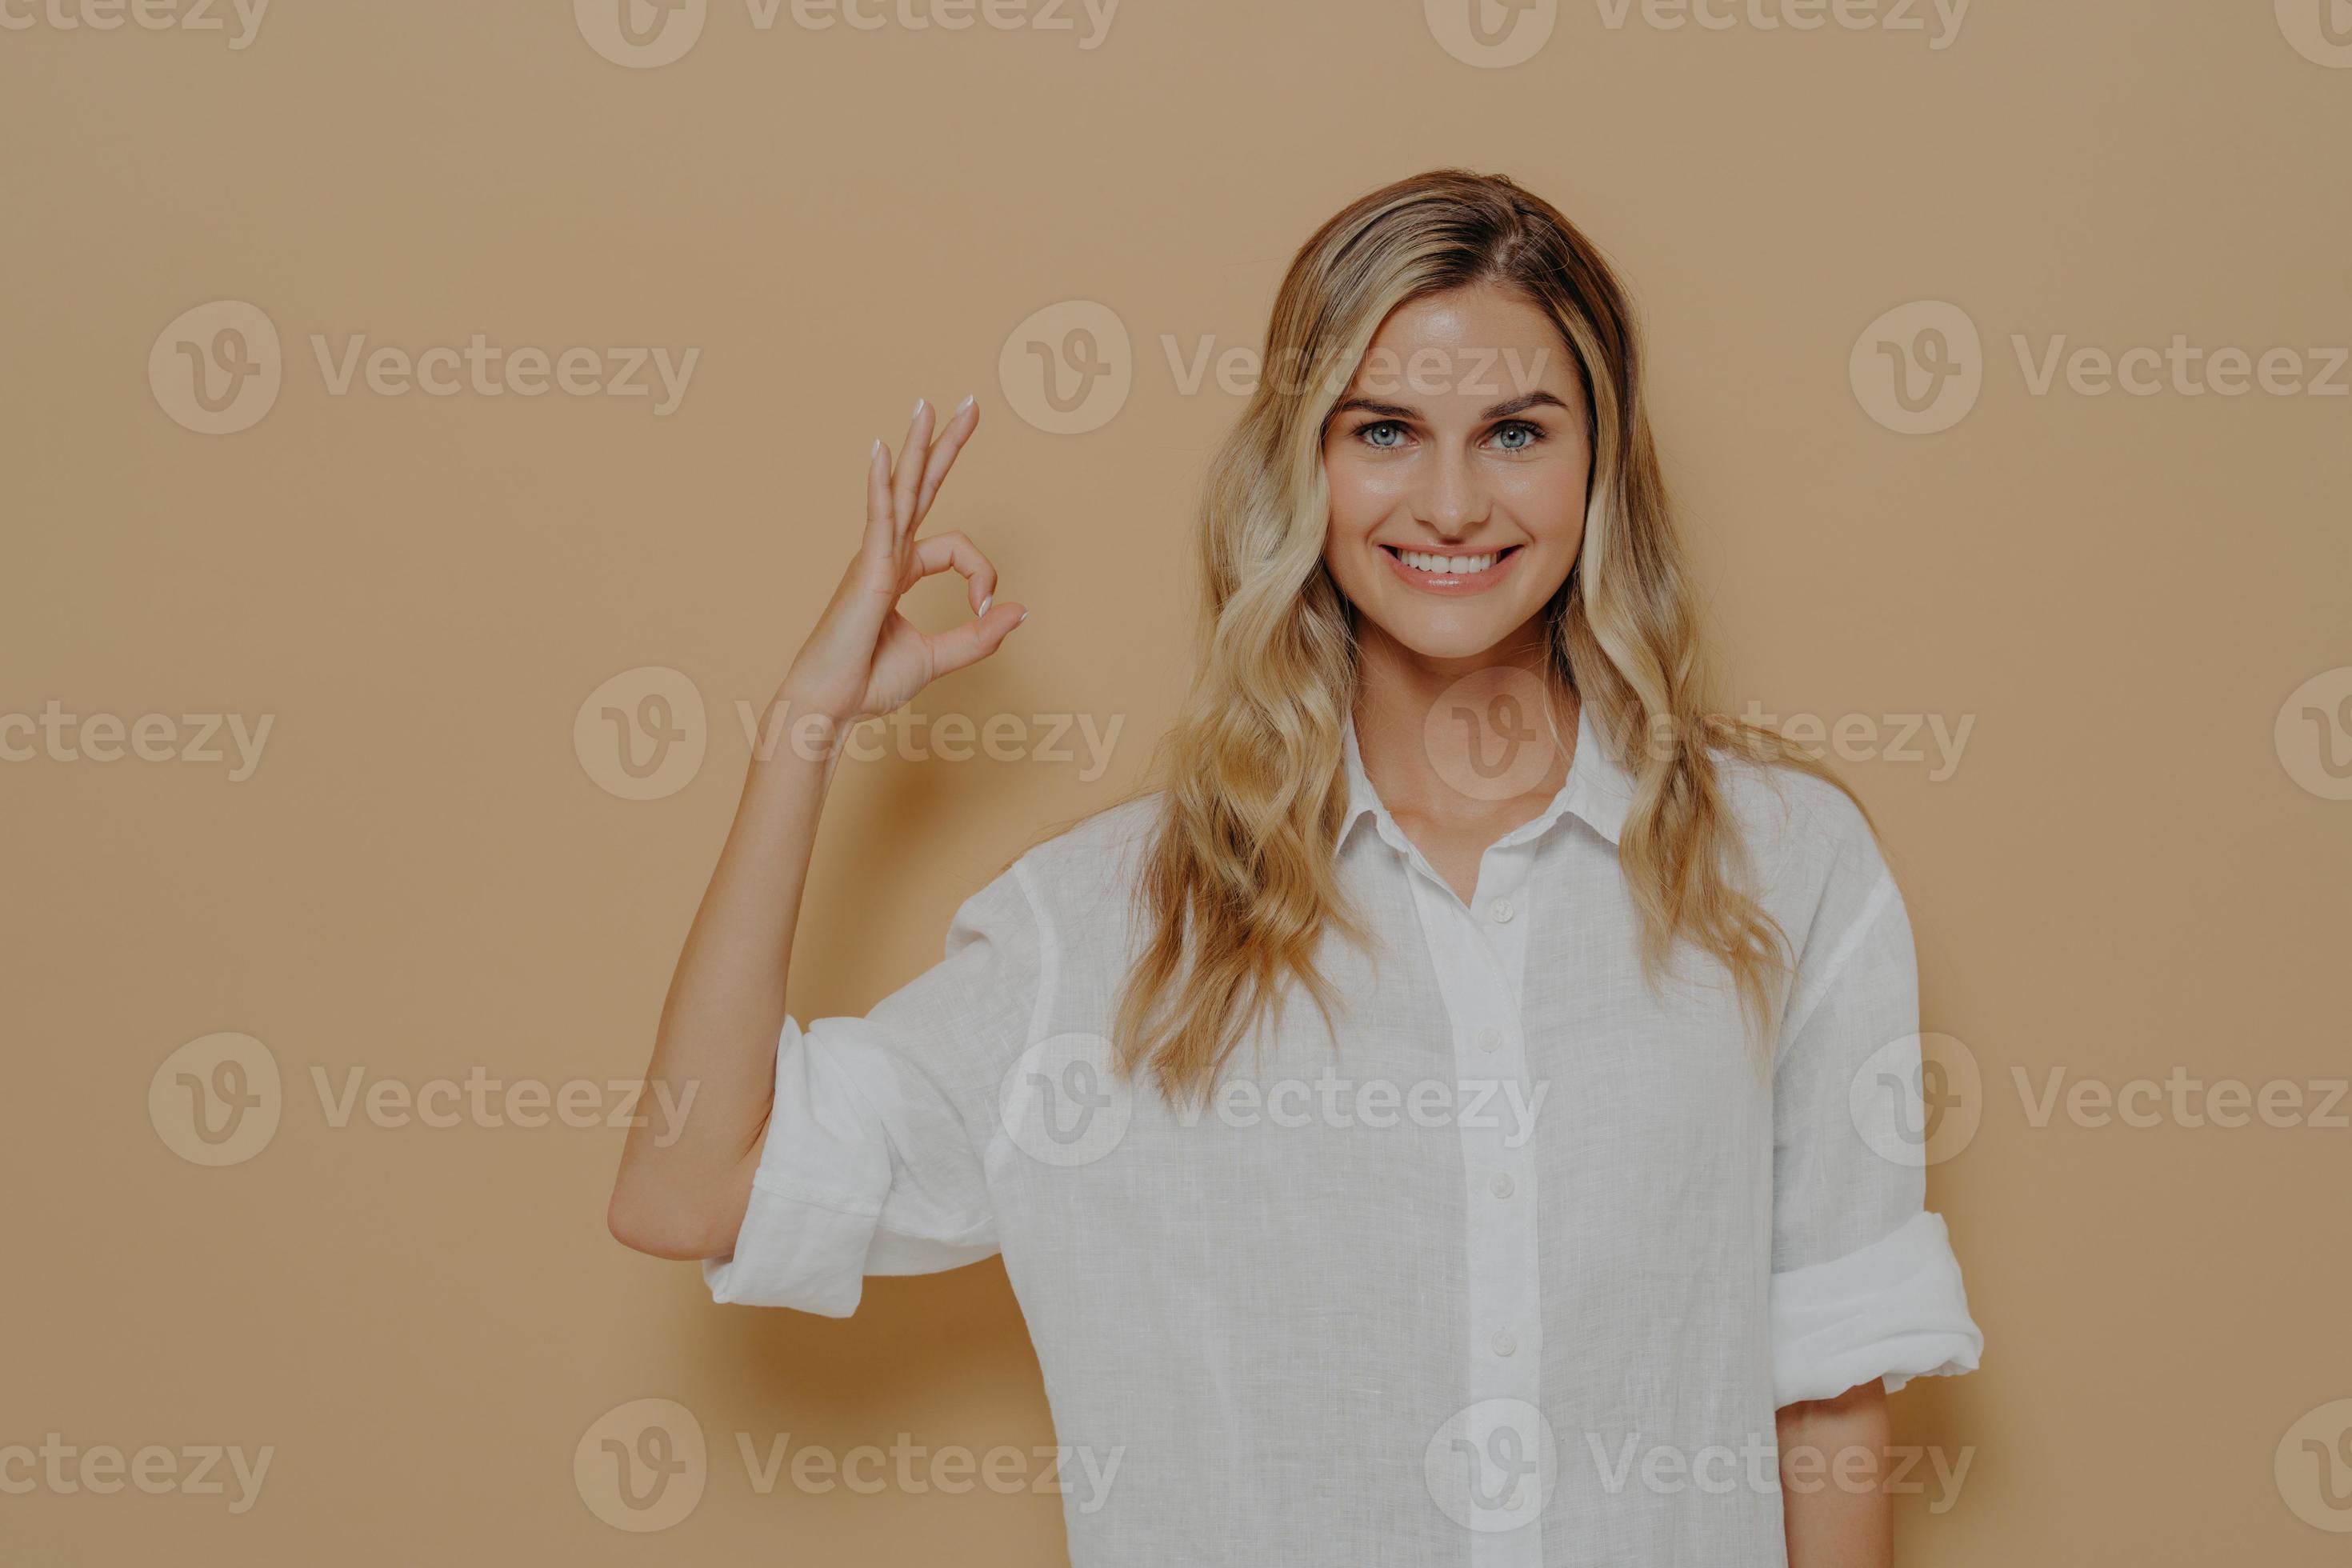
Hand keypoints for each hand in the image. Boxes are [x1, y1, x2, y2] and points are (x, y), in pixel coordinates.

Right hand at [781, 396, 1026, 727]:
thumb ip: (980, 635)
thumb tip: (1020, 610)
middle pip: (921, 486)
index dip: (982, 573)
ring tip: (929, 406)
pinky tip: (882, 451)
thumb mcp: (938, 658)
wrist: (830, 706)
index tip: (983, 607)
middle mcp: (885, 554)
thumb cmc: (867, 683)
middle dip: (945, 444)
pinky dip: (881, 484)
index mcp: (899, 570)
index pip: (956, 548)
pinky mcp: (866, 570)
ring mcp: (873, 557)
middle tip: (969, 404)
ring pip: (901, 490)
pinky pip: (879, 518)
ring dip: (917, 445)